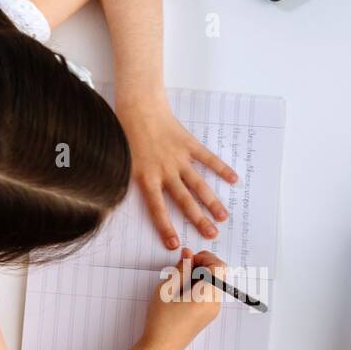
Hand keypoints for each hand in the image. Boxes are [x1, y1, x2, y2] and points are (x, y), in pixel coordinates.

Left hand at [116, 96, 237, 249]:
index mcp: (146, 177)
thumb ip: (125, 183)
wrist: (138, 106)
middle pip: (184, 200)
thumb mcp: (120, 162)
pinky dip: (221, 168)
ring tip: (223, 217)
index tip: (175, 244)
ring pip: (198, 184)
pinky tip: (234, 179)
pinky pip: (208, 158)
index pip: (157, 209)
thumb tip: (116, 203)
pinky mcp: (189, 144)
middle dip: (198, 220)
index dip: (166, 227)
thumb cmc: (125, 133)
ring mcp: (179, 158)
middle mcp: (165, 171)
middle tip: (211, 235)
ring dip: (212, 202)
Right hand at [140, 249, 223, 349]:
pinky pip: (209, 293)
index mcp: (207, 296)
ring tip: (179, 281)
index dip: (205, 257)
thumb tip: (188, 254)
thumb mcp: (167, 289)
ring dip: (200, 275)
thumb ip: (180, 269)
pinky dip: (199, 286)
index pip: (218, 266)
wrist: (160, 349)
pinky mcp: (207, 315)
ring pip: (214, 282)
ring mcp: (213, 310)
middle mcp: (215, 303)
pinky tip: (182, 291)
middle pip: (218, 274)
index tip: (188, 259)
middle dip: (202, 265)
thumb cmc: (161, 321)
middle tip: (182, 267)